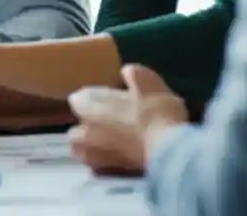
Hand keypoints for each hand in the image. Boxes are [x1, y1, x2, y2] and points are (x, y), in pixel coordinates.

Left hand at [67, 65, 187, 175]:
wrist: (168, 152)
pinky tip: (126, 159)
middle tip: (114, 124)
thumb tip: (127, 72)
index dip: (95, 99)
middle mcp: (82, 132)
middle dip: (89, 126)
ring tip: (118, 144)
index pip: (79, 99)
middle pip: (78, 128)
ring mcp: (92, 156)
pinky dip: (109, 163)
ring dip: (95, 146)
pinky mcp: (106, 174)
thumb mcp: (148, 83)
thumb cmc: (155, 112)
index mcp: (87, 105)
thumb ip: (134, 75)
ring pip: (85, 150)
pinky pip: (101, 167)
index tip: (112, 100)